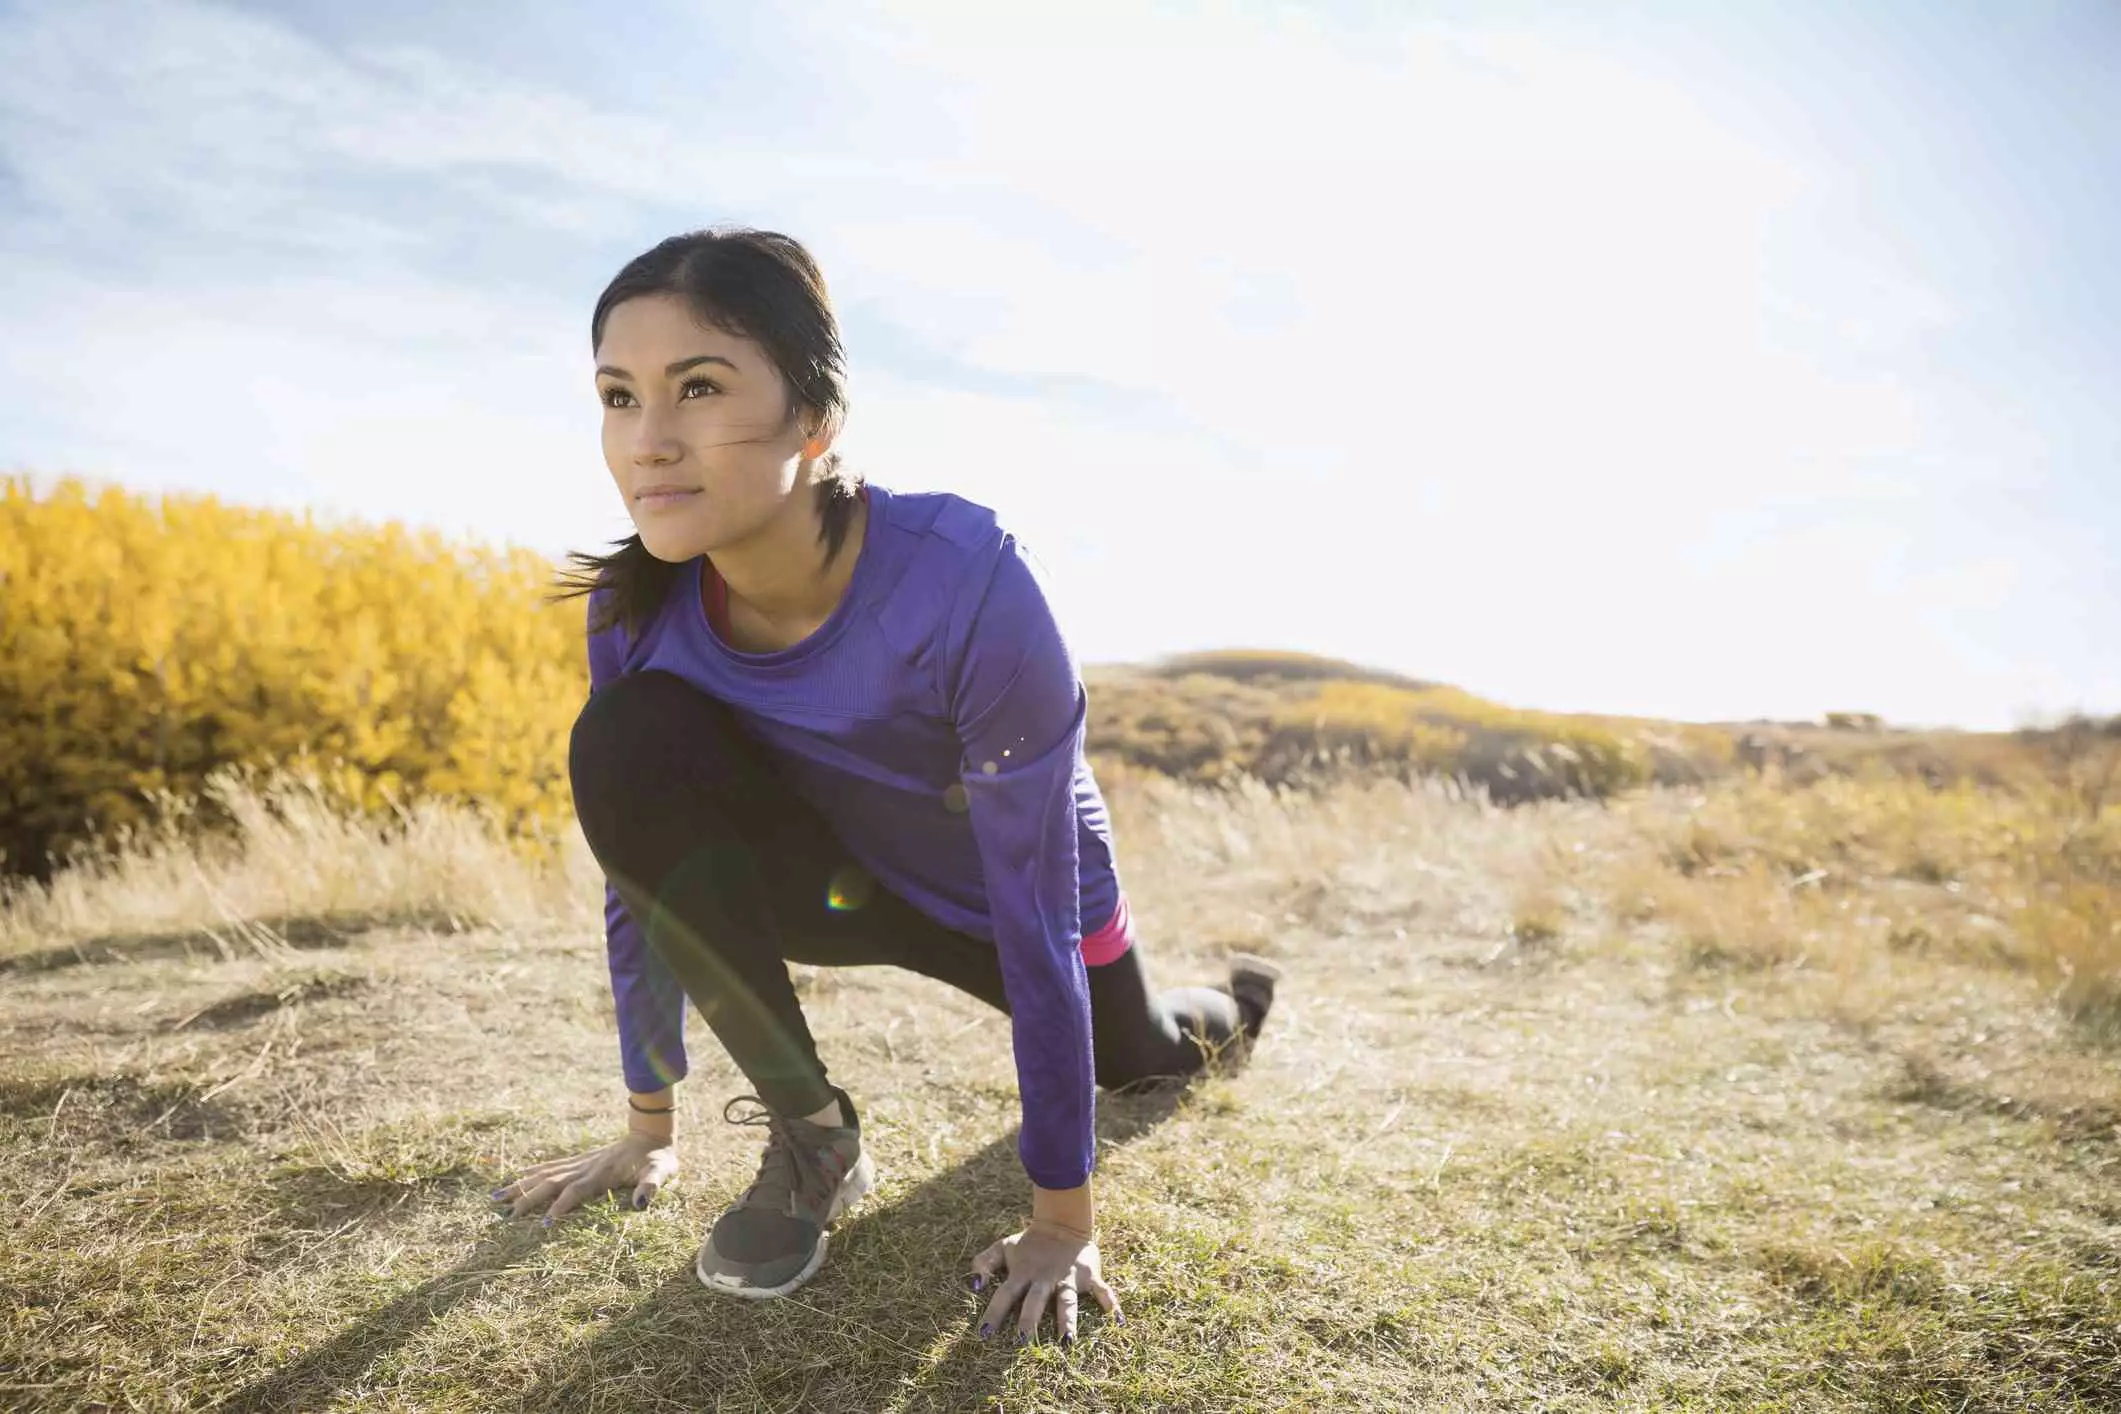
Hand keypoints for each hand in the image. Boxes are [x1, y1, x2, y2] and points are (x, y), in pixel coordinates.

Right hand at [491, 1132, 677, 1222]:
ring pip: (545, 1174)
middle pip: (551, 1183)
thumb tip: (642, 1204)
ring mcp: (581, 1162)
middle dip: (527, 1198)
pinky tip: (517, 1177)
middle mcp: (586, 1168)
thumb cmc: (658, 1158)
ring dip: (521, 1185)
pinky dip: (533, 1172)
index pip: (576, 1191)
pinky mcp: (581, 1160)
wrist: (653, 1134)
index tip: (544, 1224)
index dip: (561, 1206)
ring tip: (495, 1196)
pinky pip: (552, 1166)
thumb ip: (652, 1186)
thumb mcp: (661, 1172)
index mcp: (602, 1174)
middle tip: (504, 1214)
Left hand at [969, 1222, 1122, 1345]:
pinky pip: (1102, 1290)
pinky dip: (1110, 1303)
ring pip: (1067, 1301)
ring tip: (1067, 1341)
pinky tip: (1117, 1320)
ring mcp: (1067, 1278)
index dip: (994, 1313)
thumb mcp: (1004, 1248)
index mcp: (1023, 1274)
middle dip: (1029, 1320)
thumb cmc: (1030, 1243)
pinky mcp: (1088, 1275)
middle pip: (1035, 1301)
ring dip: (1067, 1320)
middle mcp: (1044, 1279)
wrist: (1063, 1223)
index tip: (984, 1334)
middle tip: (1022, 1342)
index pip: (1005, 1295)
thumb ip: (984, 1262)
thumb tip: (973, 1285)